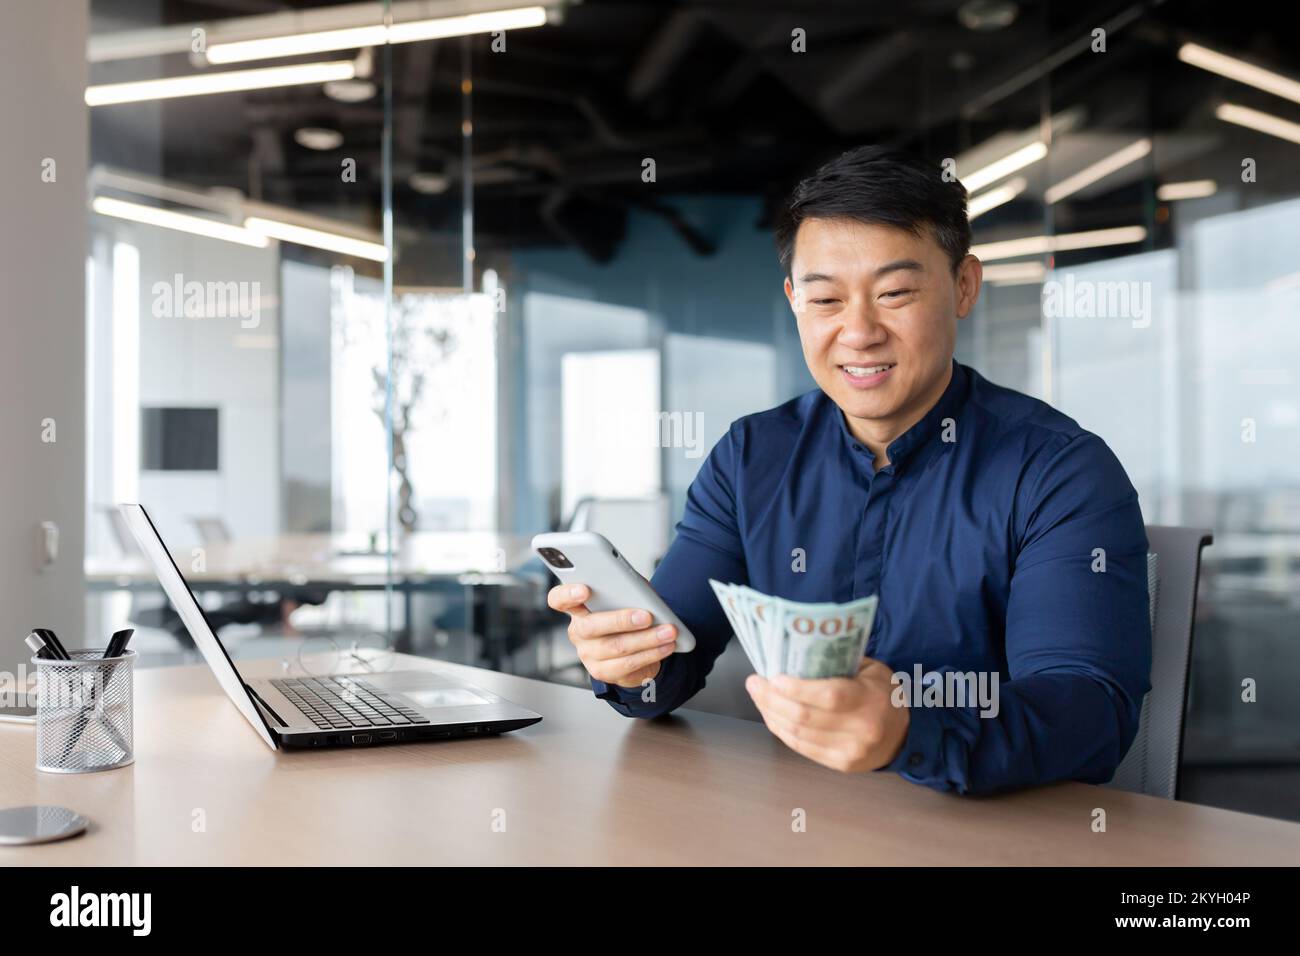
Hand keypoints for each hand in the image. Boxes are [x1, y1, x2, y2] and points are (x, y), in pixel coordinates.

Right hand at [548, 584, 678, 689]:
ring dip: (646, 639)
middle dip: (621, 620)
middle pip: (591, 626)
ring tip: (668, 631)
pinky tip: (666, 646)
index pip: (558, 599)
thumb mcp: (627, 595)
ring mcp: (588, 654)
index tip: (584, 589)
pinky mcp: (602, 672)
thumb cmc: (628, 613)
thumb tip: (640, 591)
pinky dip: (651, 654)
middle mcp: (578, 632)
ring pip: (615, 647)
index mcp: (578, 608)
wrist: (635, 648)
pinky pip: (627, 664)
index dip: (567, 594)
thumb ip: (627, 588)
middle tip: (647, 616)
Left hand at [745, 658, 908, 772]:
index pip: (829, 695)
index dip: (797, 688)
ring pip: (798, 734)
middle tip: (755, 683)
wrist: (903, 736)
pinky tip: (772, 715)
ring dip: (771, 714)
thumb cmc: (882, 695)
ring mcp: (850, 751)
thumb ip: (839, 663)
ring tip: (758, 696)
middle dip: (772, 699)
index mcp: (870, 699)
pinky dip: (782, 730)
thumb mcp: (872, 670)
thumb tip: (796, 653)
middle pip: (805, 717)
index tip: (773, 677)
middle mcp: (861, 729)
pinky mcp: (840, 765)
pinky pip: (802, 747)